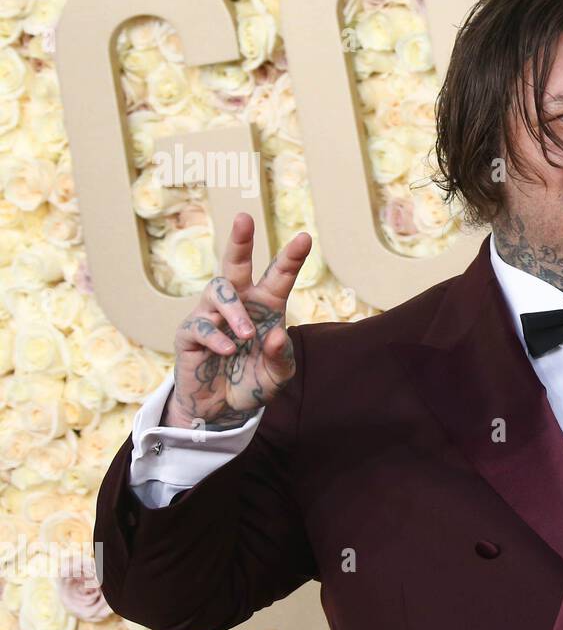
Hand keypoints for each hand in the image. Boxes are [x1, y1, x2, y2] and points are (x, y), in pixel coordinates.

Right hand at [164, 213, 311, 430]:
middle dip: (240, 241)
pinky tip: (227, 351)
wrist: (222, 410)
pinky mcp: (190, 334)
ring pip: (219, 292)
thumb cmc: (252, 383)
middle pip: (235, 265)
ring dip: (234, 312)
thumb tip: (275, 335)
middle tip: (244, 218)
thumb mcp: (277, 376)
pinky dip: (217, 338)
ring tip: (245, 335)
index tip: (305, 237)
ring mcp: (212, 317)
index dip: (291, 258)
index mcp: (266, 308)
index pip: (278, 277)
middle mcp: (239, 305)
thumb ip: (281, 358)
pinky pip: (201, 326)